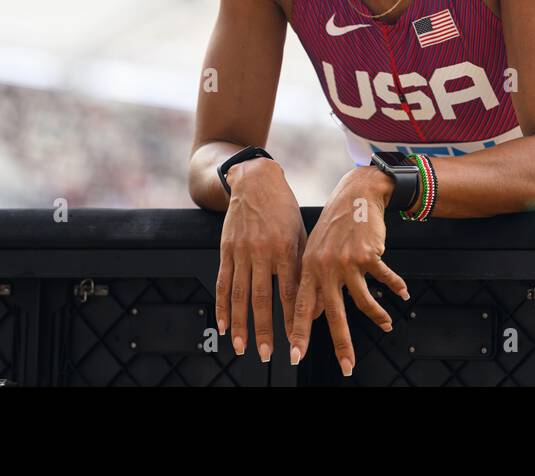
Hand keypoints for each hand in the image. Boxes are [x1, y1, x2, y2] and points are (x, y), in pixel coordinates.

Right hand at [216, 156, 306, 361]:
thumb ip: (302, 265)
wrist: (255, 180)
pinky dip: (222, 306)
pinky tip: (224, 325)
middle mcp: (261, 252)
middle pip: (261, 299)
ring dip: (240, 325)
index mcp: (284, 248)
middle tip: (266, 355)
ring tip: (242, 348)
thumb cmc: (284, 208)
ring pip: (238, 295)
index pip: (289, 292)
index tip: (295, 342)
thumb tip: (313, 299)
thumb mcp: (300, 233)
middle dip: (264, 329)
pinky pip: (222, 283)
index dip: (292, 320)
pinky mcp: (226, 249)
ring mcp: (241, 251)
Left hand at [289, 166, 409, 376]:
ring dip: (377, 316)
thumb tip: (315, 315)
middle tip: (347, 367)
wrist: (356, 193)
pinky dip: (395, 287)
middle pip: (334, 314)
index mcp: (309, 268)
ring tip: (387, 326)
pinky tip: (402, 295)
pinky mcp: (367, 254)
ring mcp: (347, 261)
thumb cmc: (335, 224)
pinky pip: (384, 279)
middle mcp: (325, 266)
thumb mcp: (316, 250)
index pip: (302, 307)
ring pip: (363, 301)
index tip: (296, 356)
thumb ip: (314, 281)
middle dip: (341, 343)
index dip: (299, 333)